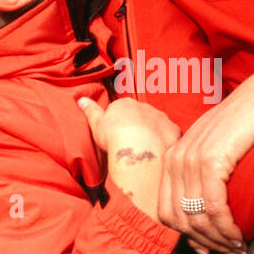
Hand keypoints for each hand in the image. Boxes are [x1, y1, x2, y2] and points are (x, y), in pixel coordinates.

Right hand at [78, 96, 180, 222]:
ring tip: (145, 151)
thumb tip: (80, 99)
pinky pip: (170, 135)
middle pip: (141, 116)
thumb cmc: (114, 137)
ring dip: (152, 134)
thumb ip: (90, 111)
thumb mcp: (97, 125)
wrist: (137, 149)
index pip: (122, 110)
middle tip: (132, 145)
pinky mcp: (173, 130)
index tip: (117, 136)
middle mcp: (145, 107)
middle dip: (138, 127)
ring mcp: (161, 118)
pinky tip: (159, 154)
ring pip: (157, 125)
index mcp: (126, 104)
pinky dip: (165, 143)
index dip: (119, 124)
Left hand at [158, 63, 253, 253]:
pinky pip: (213, 208)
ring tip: (238, 247)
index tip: (207, 250)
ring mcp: (190, 159)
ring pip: (196, 218)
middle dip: (203, 242)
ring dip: (218, 239)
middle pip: (178, 219)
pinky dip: (226, 228)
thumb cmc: (245, 126)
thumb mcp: (214, 149)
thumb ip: (203, 173)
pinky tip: (240, 235)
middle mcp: (175, 159)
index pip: (165, 210)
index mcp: (172, 157)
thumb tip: (205, 208)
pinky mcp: (210, 161)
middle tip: (227, 253)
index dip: (186, 236)